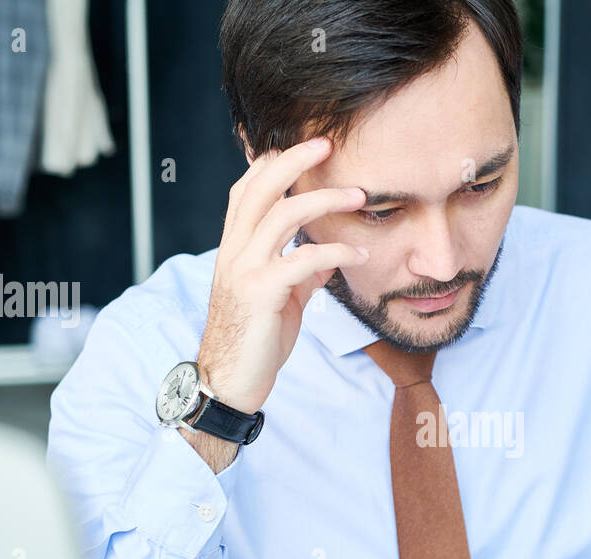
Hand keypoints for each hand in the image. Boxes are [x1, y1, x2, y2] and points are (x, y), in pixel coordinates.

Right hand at [198, 136, 369, 414]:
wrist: (230, 382)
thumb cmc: (255, 340)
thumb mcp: (281, 299)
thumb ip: (300, 273)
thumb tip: (328, 258)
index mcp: (235, 247)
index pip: (247, 189)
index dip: (273, 163)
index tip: (307, 147)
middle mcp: (234, 251)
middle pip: (259, 187)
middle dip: (293, 160)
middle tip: (326, 143)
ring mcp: (244, 270)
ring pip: (281, 216)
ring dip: (324, 199)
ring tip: (358, 195)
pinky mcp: (260, 294)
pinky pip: (302, 260)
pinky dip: (335, 252)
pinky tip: (359, 253)